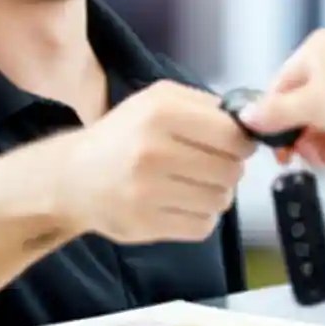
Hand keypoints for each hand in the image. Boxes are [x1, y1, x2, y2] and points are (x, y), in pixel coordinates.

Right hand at [63, 80, 256, 243]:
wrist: (72, 176)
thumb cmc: (126, 134)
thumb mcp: (159, 99)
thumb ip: (207, 104)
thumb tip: (252, 120)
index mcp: (160, 113)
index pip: (233, 136)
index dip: (243, 143)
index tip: (235, 145)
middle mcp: (151, 151)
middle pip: (231, 171)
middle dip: (230, 169)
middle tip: (213, 166)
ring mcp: (145, 191)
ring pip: (220, 201)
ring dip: (217, 194)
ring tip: (196, 184)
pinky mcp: (144, 224)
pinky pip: (203, 226)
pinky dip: (201, 217)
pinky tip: (183, 203)